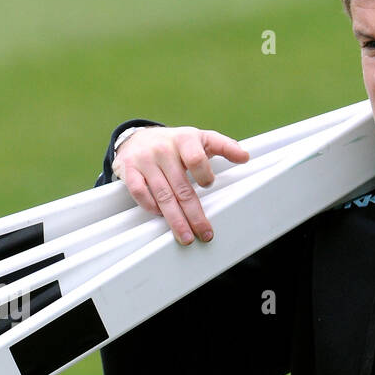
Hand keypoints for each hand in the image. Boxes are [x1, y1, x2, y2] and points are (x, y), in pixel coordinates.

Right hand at [112, 126, 249, 244]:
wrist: (138, 138)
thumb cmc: (175, 144)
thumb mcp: (200, 139)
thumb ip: (223, 147)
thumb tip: (245, 156)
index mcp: (184, 139)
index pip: (196, 158)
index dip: (205, 175)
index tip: (209, 185)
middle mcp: (164, 149)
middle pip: (182, 187)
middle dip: (195, 214)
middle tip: (204, 232)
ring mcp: (145, 160)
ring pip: (163, 195)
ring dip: (176, 220)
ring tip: (186, 236)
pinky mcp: (129, 170)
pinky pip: (140, 192)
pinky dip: (151, 207)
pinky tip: (160, 216)